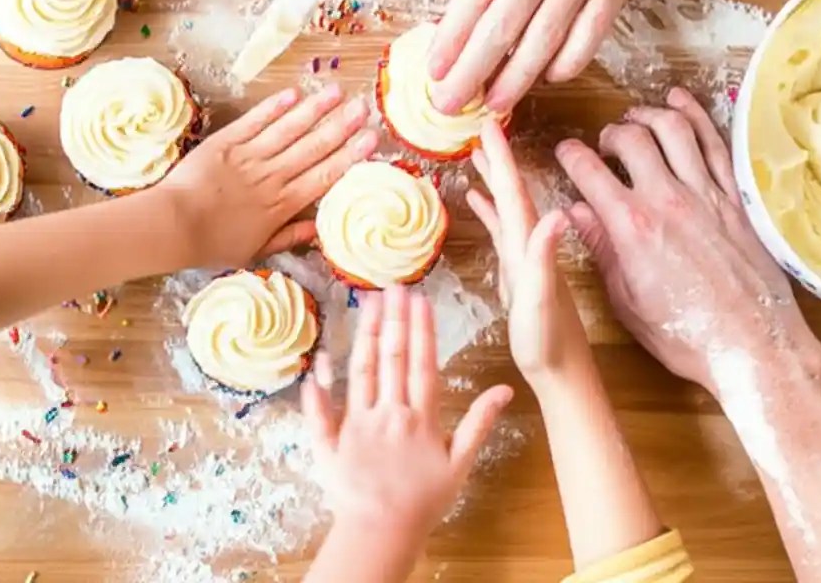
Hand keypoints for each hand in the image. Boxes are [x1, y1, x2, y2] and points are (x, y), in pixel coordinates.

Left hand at [156, 85, 376, 268]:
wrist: (173, 226)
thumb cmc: (213, 244)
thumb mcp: (256, 251)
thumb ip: (290, 237)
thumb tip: (319, 228)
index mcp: (282, 205)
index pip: (324, 176)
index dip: (350, 156)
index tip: (372, 139)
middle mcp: (272, 176)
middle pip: (313, 148)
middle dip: (341, 126)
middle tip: (364, 107)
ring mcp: (250, 156)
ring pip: (289, 130)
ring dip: (314, 110)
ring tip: (337, 92)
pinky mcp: (226, 142)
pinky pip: (255, 122)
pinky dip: (274, 108)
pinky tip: (294, 93)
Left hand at [301, 287, 513, 537]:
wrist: (382, 533)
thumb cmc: (424, 502)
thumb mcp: (459, 465)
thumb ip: (478, 423)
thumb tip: (504, 390)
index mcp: (419, 418)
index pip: (421, 364)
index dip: (421, 330)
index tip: (420, 299)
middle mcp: (387, 414)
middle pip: (391, 358)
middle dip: (394, 320)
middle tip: (393, 287)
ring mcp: (356, 425)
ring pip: (360, 372)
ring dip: (365, 336)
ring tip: (367, 304)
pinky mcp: (330, 441)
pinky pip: (320, 412)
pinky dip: (316, 388)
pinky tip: (317, 361)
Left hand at [429, 0, 665, 112]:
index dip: (453, 36)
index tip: (434, 68)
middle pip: (505, 25)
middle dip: (473, 71)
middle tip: (449, 102)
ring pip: (546, 39)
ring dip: (516, 79)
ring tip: (492, 104)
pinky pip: (591, 35)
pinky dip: (568, 63)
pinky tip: (544, 78)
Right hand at [465, 120, 593, 388]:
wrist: (564, 375)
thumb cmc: (549, 346)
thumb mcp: (541, 303)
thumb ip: (544, 259)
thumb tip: (558, 213)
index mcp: (534, 247)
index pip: (516, 194)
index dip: (502, 159)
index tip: (488, 125)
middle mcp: (534, 246)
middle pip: (514, 192)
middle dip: (499, 158)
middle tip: (481, 125)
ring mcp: (529, 258)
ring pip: (510, 206)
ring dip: (496, 179)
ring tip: (478, 152)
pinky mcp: (524, 272)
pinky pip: (505, 228)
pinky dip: (492, 209)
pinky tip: (479, 198)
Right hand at [555, 88, 818, 395]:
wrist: (752, 346)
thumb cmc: (686, 336)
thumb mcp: (627, 301)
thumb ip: (601, 250)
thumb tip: (576, 214)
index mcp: (631, 228)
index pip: (590, 172)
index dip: (571, 156)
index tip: (565, 153)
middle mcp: (667, 201)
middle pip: (631, 139)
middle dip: (609, 133)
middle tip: (603, 144)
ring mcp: (706, 195)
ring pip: (673, 129)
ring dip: (648, 115)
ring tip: (635, 118)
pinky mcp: (735, 199)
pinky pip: (713, 143)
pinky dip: (695, 115)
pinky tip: (679, 103)